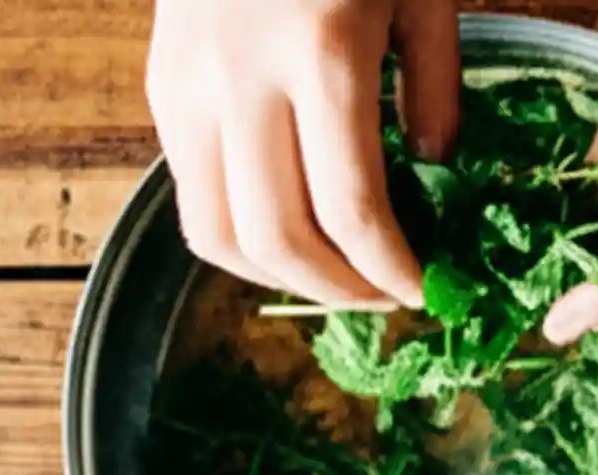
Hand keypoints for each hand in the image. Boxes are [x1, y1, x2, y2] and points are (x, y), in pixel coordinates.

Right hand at [145, 0, 458, 308]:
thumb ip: (436, 88)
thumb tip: (435, 170)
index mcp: (322, 55)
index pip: (350, 208)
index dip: (389, 269)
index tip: (423, 290)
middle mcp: (241, 79)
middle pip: (277, 238)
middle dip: (339, 290)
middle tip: (383, 297)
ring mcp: (188, 85)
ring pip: (216, 233)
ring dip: (280, 277)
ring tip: (334, 277)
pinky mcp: (162, 86)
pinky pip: (191, 193)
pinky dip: (241, 234)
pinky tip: (288, 230)